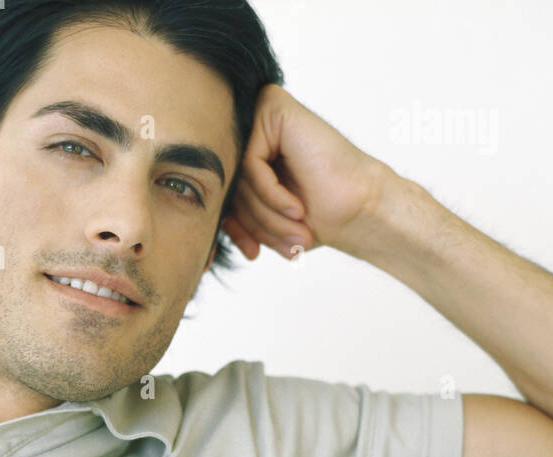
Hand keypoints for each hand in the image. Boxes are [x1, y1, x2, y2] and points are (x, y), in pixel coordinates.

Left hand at [221, 84, 391, 261]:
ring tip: (296, 230)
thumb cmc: (318, 216)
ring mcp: (260, 112)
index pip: (220, 190)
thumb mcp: (262, 221)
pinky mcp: (272, 107)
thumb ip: (230, 214)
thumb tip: (193, 218)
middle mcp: (251, 125)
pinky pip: (250, 162)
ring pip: (236, 175)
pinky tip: (297, 206)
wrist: (359, 209)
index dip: (233, 227)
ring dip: (265, 214)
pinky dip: (271, 193)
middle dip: (253, 222)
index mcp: (249, 149)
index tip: (252, 252)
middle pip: (227, 182)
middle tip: (285, 244)